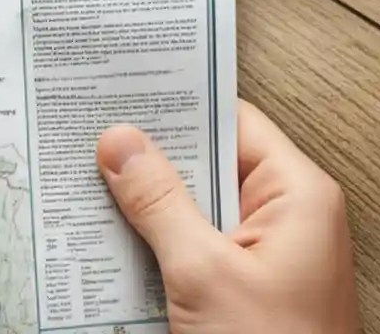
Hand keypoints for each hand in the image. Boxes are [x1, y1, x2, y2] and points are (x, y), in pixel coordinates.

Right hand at [97, 100, 359, 332]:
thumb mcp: (202, 272)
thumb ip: (158, 202)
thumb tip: (119, 142)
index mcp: (295, 196)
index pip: (231, 122)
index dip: (176, 105)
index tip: (119, 92)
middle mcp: (283, 217)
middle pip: (206, 164)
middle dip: (147, 156)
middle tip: (85, 138)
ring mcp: (261, 255)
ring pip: (191, 207)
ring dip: (142, 203)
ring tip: (83, 184)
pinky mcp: (239, 287)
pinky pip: (190, 246)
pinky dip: (151, 241)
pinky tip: (106, 237)